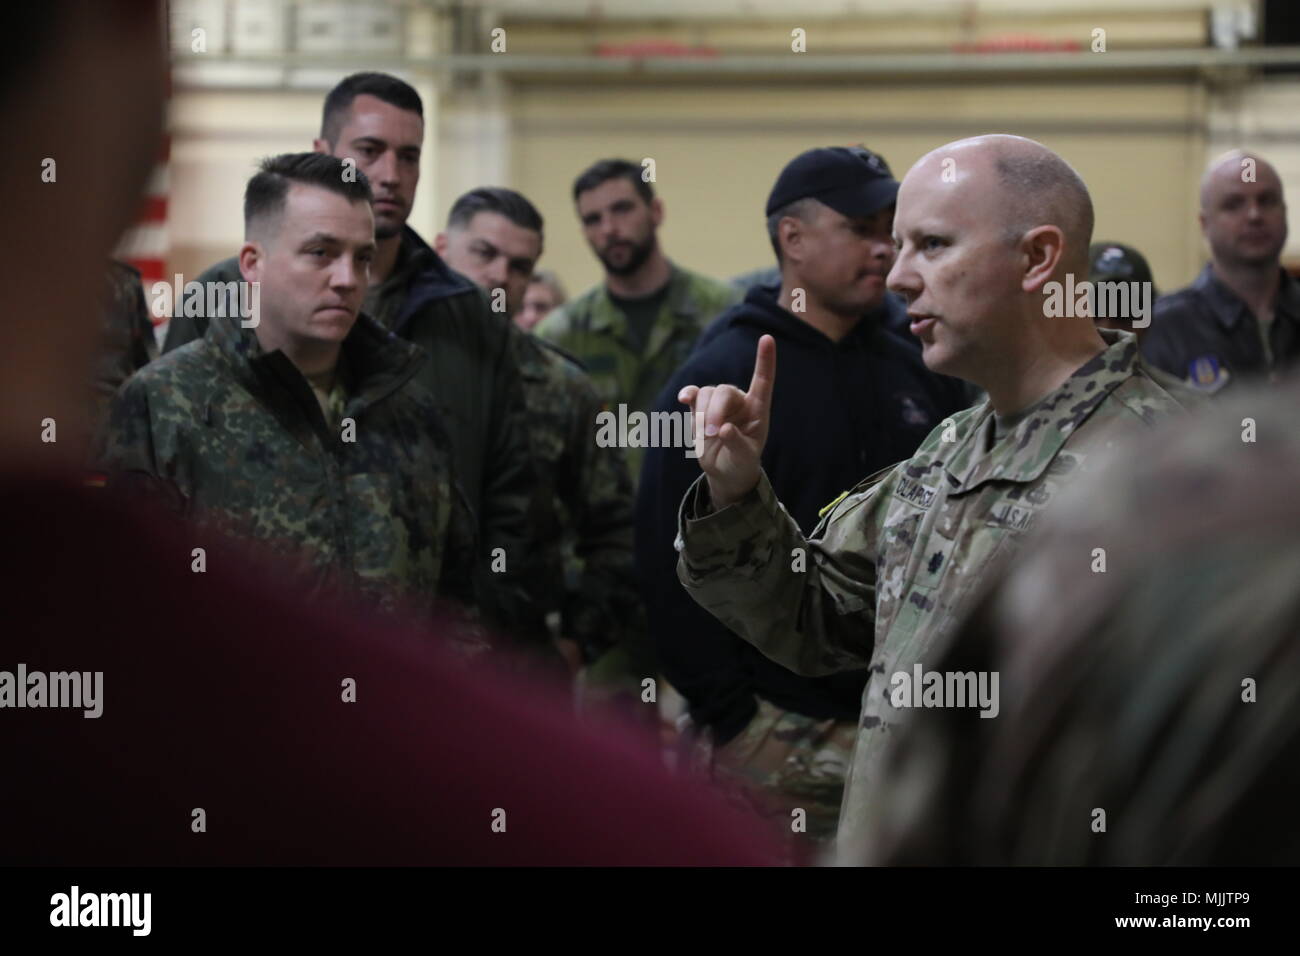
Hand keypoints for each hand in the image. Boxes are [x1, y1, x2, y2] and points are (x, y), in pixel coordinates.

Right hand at [677, 334, 775, 509]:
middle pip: (723, 391)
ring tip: (704, 436)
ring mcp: (718, 403)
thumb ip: (737, 444)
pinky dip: (687, 395)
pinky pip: (692, 396)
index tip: (767, 338)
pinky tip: (683, 398)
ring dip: (701, 414)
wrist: (725, 470)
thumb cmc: (741, 462)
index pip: (763, 380)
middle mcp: (738, 401)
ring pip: (705, 394)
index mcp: (757, 409)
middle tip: (711, 433)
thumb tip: (723, 429)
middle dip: (715, 411)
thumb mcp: (745, 458)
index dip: (765, 360)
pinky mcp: (700, 409)